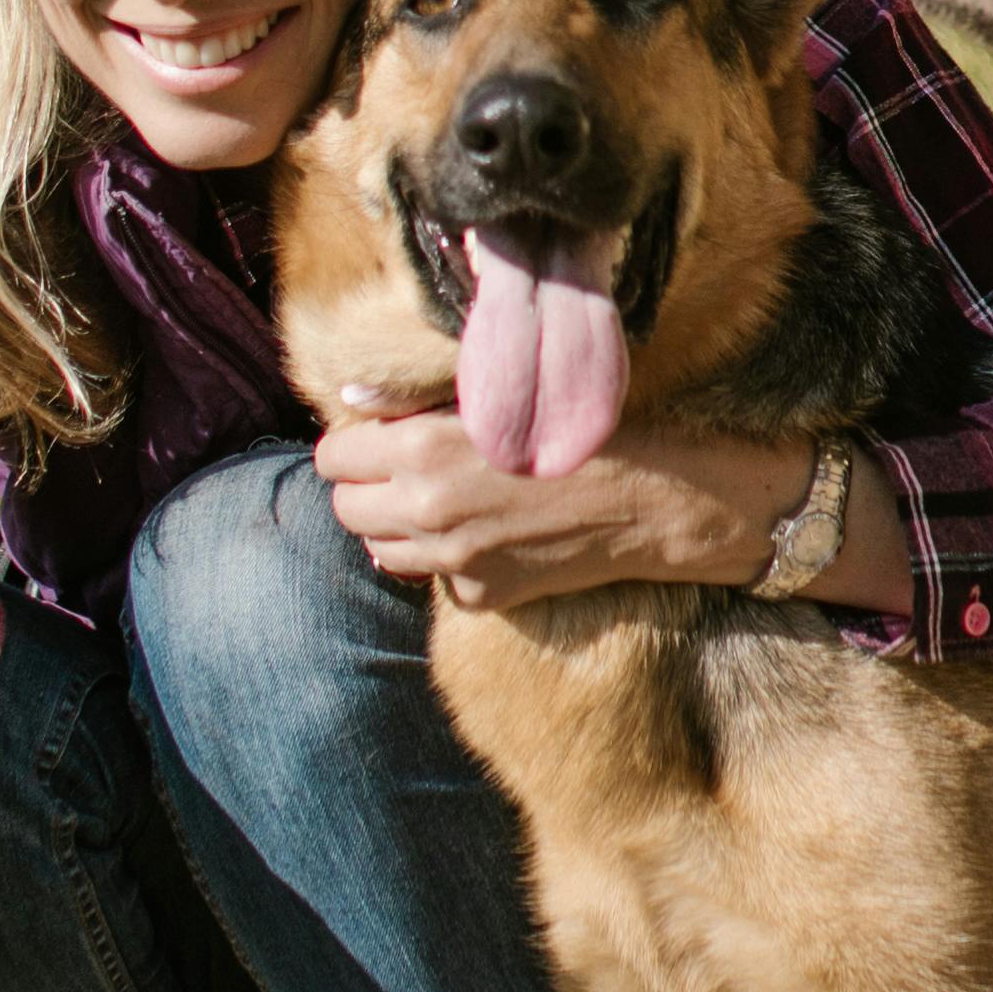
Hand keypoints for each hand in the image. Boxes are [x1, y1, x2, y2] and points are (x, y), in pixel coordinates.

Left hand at [311, 397, 885, 617]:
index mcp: (423, 450)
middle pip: (344, 507)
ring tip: (443, 499)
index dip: (355, 444)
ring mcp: (453, 562)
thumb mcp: (500, 396)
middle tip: (405, 468)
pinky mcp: (482, 596)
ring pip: (378, 551)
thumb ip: (415, 399)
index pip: (333, 456)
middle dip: (366, 487)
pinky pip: (436, 579)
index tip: (379, 437)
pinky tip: (489, 531)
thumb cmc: (584, 427)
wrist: (660, 498)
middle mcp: (427, 511)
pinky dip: (449, 560)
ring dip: (396, 526)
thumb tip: (351, 402)